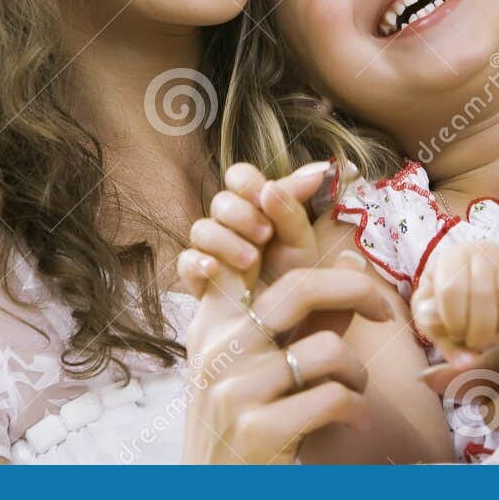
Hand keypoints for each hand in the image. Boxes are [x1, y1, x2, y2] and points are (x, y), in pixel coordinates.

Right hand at [177, 162, 330, 301]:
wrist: (286, 327)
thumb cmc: (295, 279)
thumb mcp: (301, 243)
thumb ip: (297, 208)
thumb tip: (313, 171)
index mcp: (254, 208)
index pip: (239, 176)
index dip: (248, 182)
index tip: (266, 196)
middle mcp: (229, 225)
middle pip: (220, 201)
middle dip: (242, 215)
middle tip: (265, 234)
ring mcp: (210, 250)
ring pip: (201, 229)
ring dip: (225, 240)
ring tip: (250, 261)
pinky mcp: (198, 278)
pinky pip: (185, 262)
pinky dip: (198, 263)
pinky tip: (214, 270)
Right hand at [182, 254, 392, 463]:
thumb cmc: (247, 427)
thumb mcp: (263, 366)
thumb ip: (305, 317)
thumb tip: (350, 258)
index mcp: (212, 324)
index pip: (247, 258)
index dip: (290, 249)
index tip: (350, 276)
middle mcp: (217, 349)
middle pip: (300, 287)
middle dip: (358, 291)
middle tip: (385, 313)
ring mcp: (234, 389)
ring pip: (329, 349)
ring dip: (358, 375)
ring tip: (353, 393)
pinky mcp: (258, 430)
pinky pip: (334, 399)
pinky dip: (356, 410)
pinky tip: (351, 420)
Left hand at [411, 242, 498, 363]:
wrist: (498, 282)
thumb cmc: (464, 306)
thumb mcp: (443, 319)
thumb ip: (442, 335)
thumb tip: (464, 361)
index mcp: (451, 258)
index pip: (450, 289)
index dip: (455, 322)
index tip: (459, 335)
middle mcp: (482, 249)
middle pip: (481, 292)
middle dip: (481, 331)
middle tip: (481, 343)